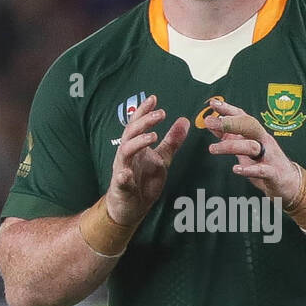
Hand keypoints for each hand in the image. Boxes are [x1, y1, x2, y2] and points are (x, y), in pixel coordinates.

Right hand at [106, 95, 189, 224]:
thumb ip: (172, 141)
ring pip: (125, 151)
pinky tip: (126, 173)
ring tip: (153, 136)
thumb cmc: (143, 181)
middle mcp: (126, 154)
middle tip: (161, 114)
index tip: (154, 98)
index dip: (144, 111)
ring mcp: (122, 169)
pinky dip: (123, 175)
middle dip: (145, 122)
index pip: (138, 124)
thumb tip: (184, 121)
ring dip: (138, 142)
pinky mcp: (121, 187)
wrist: (131, 207)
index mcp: (136, 146)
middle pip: (131, 132)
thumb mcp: (162, 159)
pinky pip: (120, 180)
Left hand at [202, 97, 300, 204]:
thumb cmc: (266, 163)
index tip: (213, 103)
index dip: (228, 109)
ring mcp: (269, 156)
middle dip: (229, 123)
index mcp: (257, 134)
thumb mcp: (245, 148)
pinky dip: (248, 169)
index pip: (243, 117)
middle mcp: (264, 142)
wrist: (289, 182)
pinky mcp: (273, 173)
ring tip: (213, 149)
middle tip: (210, 122)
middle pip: (248, 127)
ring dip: (231, 146)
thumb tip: (212, 124)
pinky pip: (261, 170)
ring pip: (251, 147)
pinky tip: (236, 169)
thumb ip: (229, 136)